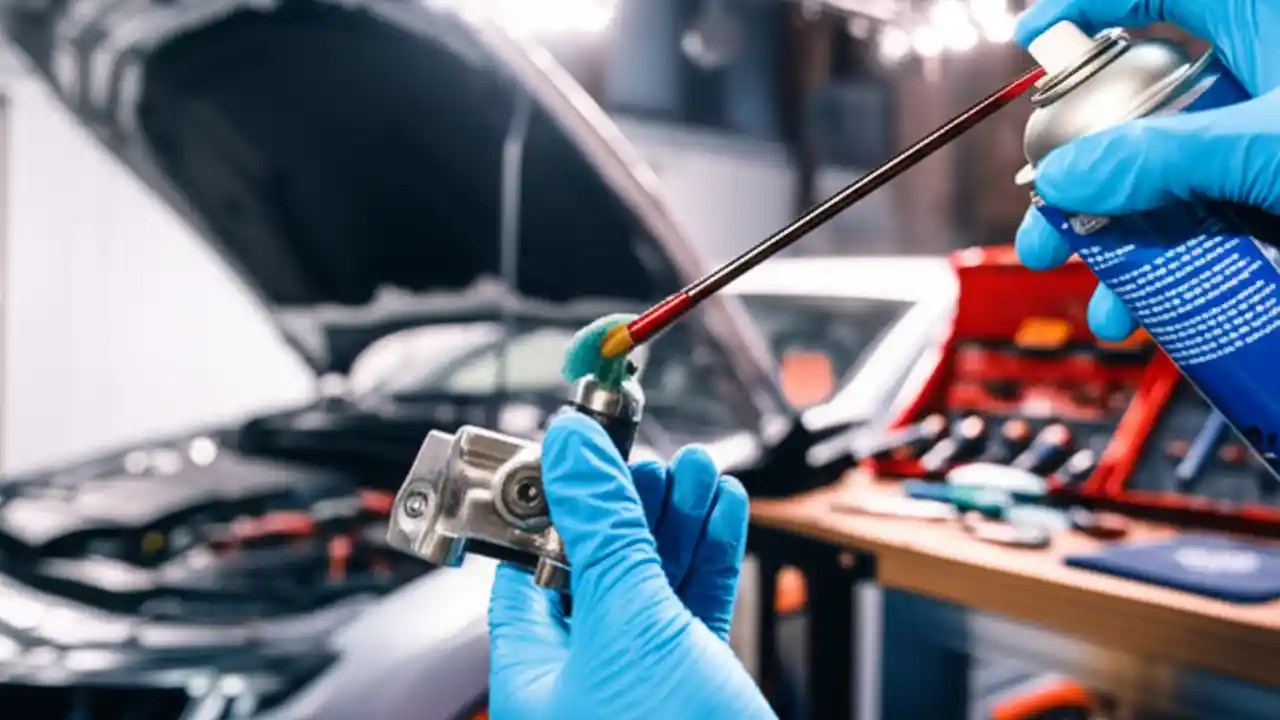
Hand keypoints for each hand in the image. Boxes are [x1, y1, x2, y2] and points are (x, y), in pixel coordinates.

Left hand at [487, 414, 774, 719]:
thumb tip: (570, 449)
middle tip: (649, 456)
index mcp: (533, 670)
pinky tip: (721, 513)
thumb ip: (602, 532)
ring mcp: (641, 679)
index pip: (524, 565)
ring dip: (677, 523)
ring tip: (695, 468)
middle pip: (597, 565)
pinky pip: (696, 609)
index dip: (550, 502)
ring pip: (653, 582)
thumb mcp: (626, 623)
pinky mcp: (693, 685)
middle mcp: (582, 676)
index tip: (575, 451)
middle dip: (629, 506)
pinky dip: (710, 559)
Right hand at [1014, 0, 1279, 339]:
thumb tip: (1062, 181)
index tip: (1030, 41)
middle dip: (1077, 178)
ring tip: (1097, 304)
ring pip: (1165, 184)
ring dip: (1117, 246)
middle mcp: (1253, 82)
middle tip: (1042, 224)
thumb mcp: (1264, 147)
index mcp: (1260, 24)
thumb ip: (1162, 158)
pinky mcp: (1273, 199)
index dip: (1083, 9)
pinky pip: (1205, 227)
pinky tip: (1147, 315)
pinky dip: (1170, 272)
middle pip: (1137, 111)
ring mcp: (1260, 145)